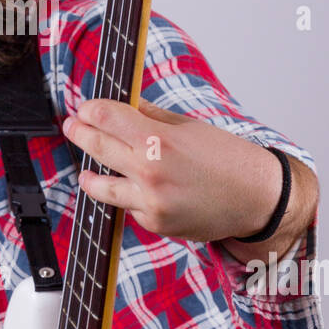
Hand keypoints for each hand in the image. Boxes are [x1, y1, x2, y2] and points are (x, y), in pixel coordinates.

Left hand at [61, 97, 291, 244]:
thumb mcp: (188, 127)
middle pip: (97, 147)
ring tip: (84, 171)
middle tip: (72, 127)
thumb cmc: (226, 157)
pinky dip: (129, 197)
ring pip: (101, 186)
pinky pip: (129, 206)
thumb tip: (121, 105)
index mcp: (158, 139)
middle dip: (80, 133)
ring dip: (89, 176)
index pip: (106, 117)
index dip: (90, 110)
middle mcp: (149, 171)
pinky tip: (138, 191)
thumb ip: (150, 117)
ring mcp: (150, 201)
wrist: (256, 197)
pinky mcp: (154, 223)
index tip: (85, 108)